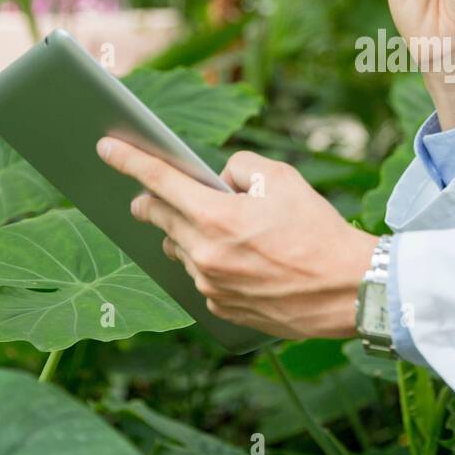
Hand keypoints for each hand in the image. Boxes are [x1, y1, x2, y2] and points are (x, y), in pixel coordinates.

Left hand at [96, 136, 378, 338]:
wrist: (348, 288)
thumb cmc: (319, 230)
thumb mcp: (283, 178)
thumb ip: (240, 167)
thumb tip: (218, 179)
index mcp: (216, 217)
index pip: (157, 181)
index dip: (127, 160)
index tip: (105, 146)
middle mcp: (204, 254)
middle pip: (159, 218)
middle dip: (149, 200)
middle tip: (148, 192)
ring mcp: (210, 285)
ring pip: (179, 249)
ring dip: (184, 232)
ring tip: (211, 225)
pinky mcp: (221, 308)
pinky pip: (200, 277)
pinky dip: (209, 260)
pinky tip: (236, 257)